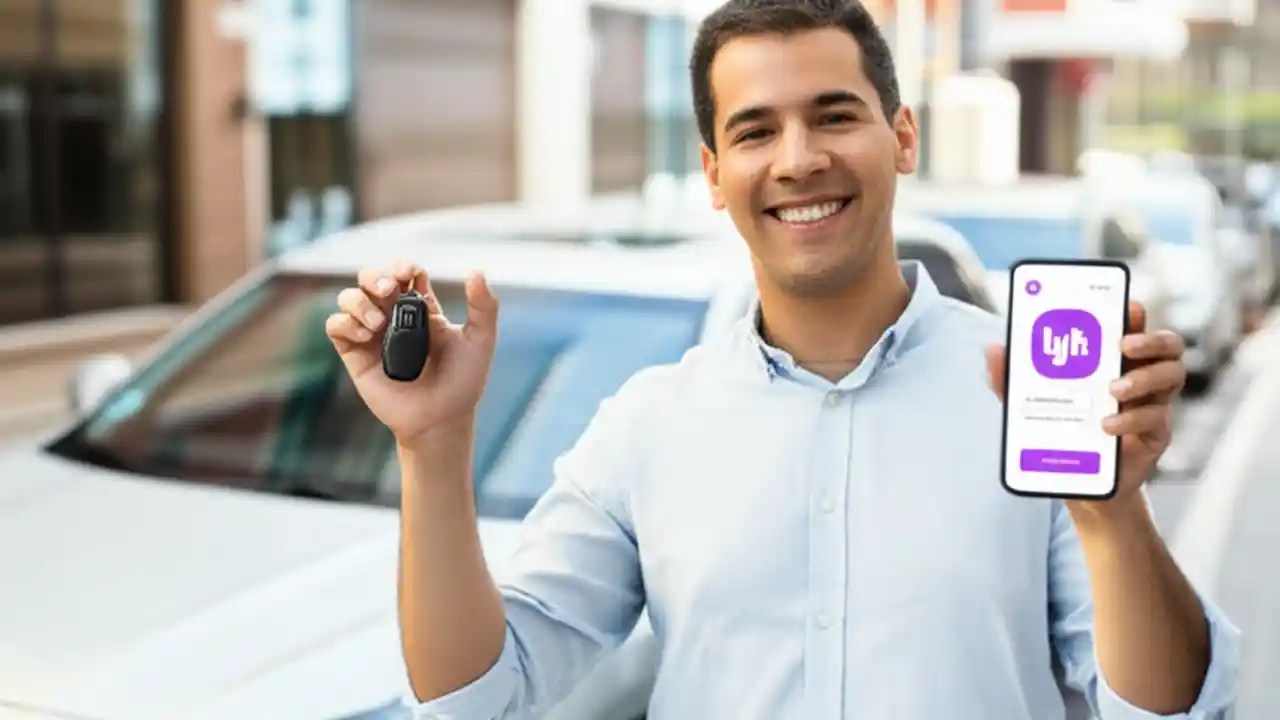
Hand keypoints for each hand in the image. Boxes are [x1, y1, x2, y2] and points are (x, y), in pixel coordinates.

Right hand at [325, 259, 498, 445]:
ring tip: (378, 322)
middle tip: (390, 289)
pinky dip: (344, 323)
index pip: (404, 273)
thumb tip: (477, 271)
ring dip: (358, 301)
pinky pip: (335, 326)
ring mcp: (372, 335)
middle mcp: (393, 317)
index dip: (403, 265)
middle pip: (371, 278)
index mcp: (422, 309)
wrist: (441, 420)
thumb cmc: (463, 382)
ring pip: (349, 298)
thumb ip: (483, 307)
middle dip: (376, 276)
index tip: (409, 272)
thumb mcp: (480, 341)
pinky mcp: (355, 355)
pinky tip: (365, 335)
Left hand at [985, 302, 1185, 511]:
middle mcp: (1140, 376)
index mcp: (1114, 360)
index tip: (1128, 307)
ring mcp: (1153, 403)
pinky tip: (1108, 425)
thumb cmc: (1062, 431)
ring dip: (1144, 378)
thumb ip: (1011, 379)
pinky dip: (1132, 419)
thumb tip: (993, 350)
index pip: (1135, 328)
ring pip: (1172, 376)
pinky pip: (1156, 417)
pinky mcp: (1156, 433)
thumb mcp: (1031, 403)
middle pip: (1168, 346)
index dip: (1136, 315)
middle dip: (1151, 340)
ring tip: (1113, 388)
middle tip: (1123, 346)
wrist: (1080, 482)